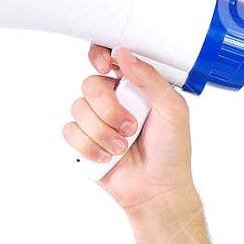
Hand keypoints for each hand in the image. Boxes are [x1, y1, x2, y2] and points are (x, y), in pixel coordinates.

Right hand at [62, 45, 195, 212]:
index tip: (106, 66)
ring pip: (78, 109)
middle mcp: (112, 100)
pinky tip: (108, 157)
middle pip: (90, 84)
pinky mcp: (83, 142)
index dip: (99, 56)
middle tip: (130, 127)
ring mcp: (96, 121)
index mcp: (133, 86)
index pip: (107, 57)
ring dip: (103, 132)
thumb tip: (124, 53)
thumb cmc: (171, 151)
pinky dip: (90, 147)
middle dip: (109, 109)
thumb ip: (150, 78)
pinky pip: (70, 132)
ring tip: (123, 148)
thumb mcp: (173, 109)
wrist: (158, 190)